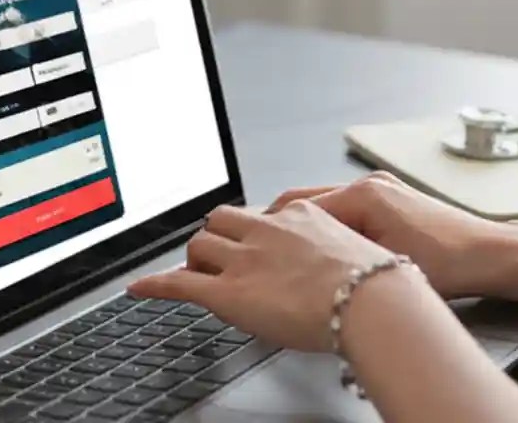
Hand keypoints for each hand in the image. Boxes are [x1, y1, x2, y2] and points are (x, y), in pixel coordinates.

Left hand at [128, 202, 406, 351]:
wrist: (371, 301)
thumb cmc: (376, 285)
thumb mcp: (359, 255)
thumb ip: (338, 255)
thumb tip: (342, 271)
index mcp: (300, 217)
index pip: (261, 217)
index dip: (250, 234)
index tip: (251, 244)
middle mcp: (267, 230)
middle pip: (222, 220)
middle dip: (216, 238)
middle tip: (216, 258)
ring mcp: (245, 259)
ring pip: (200, 245)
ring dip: (195, 261)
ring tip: (194, 275)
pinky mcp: (229, 291)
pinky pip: (181, 283)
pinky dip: (156, 285)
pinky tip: (140, 289)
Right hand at [266, 172, 517, 298]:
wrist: (489, 256)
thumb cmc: (448, 262)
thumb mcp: (382, 264)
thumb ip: (335, 256)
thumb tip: (298, 259)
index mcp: (362, 195)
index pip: (297, 208)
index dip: (273, 231)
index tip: (254, 248)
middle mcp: (369, 185)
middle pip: (307, 202)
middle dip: (282, 227)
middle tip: (261, 251)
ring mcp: (381, 191)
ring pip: (326, 208)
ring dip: (308, 229)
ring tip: (291, 257)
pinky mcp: (392, 203)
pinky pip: (347, 212)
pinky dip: (332, 230)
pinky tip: (328, 253)